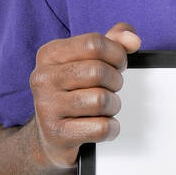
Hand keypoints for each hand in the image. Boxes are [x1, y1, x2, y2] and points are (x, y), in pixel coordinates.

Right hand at [28, 21, 141, 168]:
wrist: (51, 135)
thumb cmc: (74, 92)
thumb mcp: (89, 60)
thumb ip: (113, 42)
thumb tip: (132, 40)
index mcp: (49, 54)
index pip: (94, 43)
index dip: (116, 54)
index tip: (118, 65)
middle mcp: (43, 78)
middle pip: (99, 72)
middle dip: (115, 82)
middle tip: (111, 89)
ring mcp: (47, 107)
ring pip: (101, 100)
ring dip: (113, 106)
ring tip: (105, 108)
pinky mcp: (57, 134)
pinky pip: (101, 128)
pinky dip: (111, 128)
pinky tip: (103, 125)